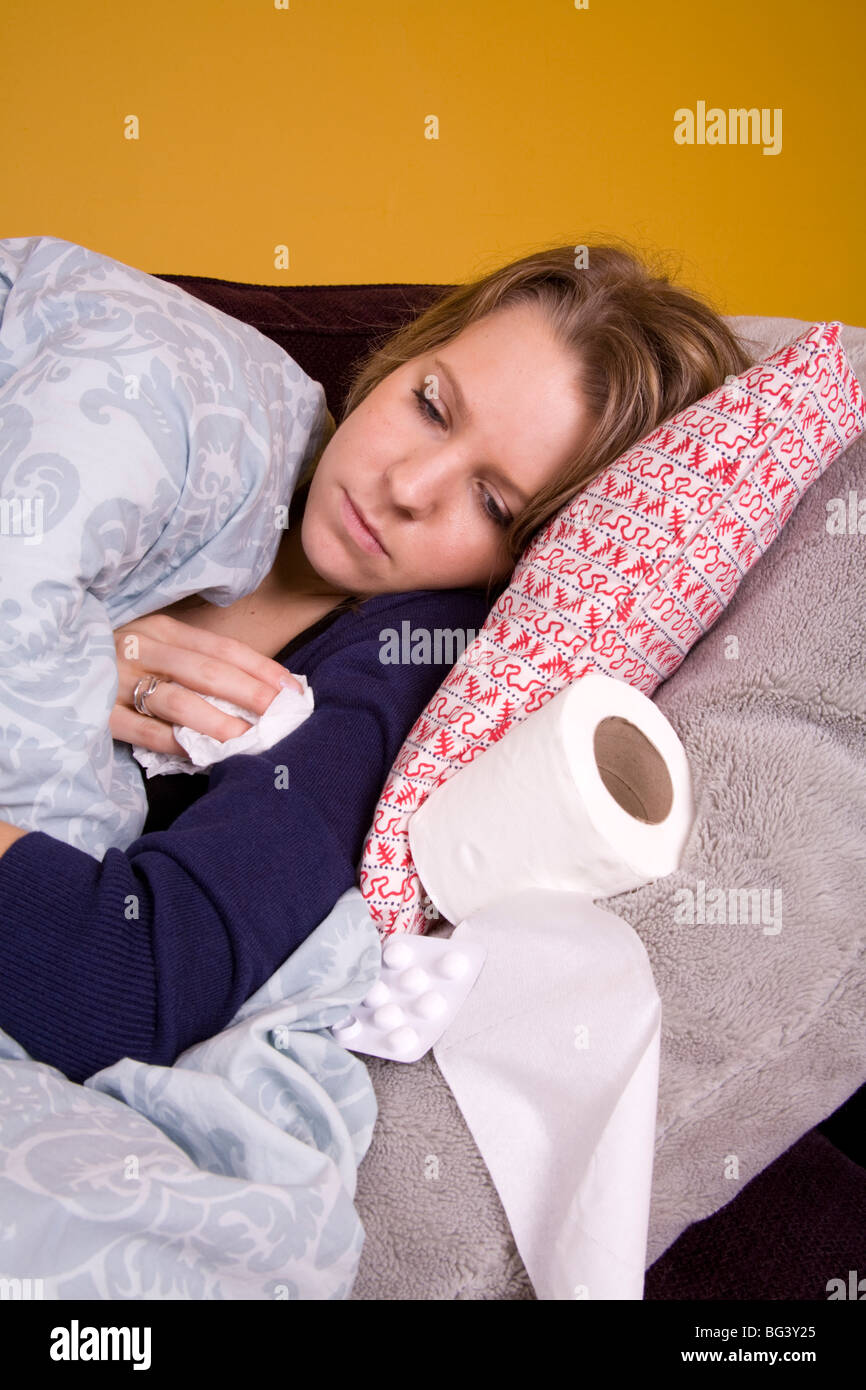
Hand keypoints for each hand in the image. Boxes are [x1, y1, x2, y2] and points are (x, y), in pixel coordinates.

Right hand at [109, 613, 301, 755]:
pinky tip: (201, 755)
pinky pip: (144, 731)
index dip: (260, 669)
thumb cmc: (123, 658)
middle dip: (249, 694)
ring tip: (247, 740)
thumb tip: (261, 687)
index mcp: (163, 628)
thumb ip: (198, 659)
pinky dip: (175, 743)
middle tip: (280, 716)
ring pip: (177, 701)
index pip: (222, 648)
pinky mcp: (98, 711)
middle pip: (206, 672)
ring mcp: (118, 680)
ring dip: (217, 722)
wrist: (48, 660)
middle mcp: (142, 648)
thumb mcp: (157, 643)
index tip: (293, 690)